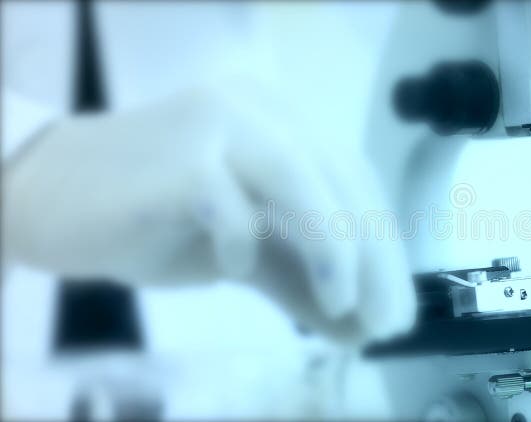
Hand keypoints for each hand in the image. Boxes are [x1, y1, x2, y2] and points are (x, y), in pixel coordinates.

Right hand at [2, 82, 415, 342]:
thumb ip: (300, 280)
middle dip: (374, 257)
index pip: (356, 180)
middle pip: (342, 180)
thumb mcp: (245, 252)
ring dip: (333, 248)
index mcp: (285, 122)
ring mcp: (218, 123)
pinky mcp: (178, 155)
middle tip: (386, 320)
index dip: (385, 245)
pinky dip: (240, 242)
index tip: (397, 306)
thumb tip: (360, 329)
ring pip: (300, 179)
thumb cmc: (156, 217)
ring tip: (343, 306)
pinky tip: (229, 269)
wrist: (52, 196)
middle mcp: (261, 109)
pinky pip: (228, 204)